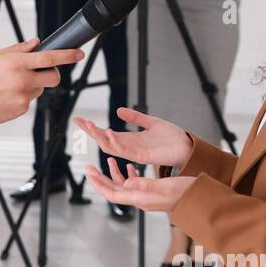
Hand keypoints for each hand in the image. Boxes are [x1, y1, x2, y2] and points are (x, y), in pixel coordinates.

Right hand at [0, 37, 83, 125]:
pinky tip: (6, 96)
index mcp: (18, 63)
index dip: (68, 55)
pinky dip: (22, 98)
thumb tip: (36, 43)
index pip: (50, 58)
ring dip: (32, 86)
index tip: (79, 53)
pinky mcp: (21, 110)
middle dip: (52, 74)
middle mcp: (23, 80)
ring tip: (11, 86)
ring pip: (40, 89)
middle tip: (41, 72)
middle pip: (54, 78)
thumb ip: (19, 49)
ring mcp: (23, 96)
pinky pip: (29, 101)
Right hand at [72, 107, 194, 167]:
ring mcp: (134, 152)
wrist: (186, 146)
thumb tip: (119, 110)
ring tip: (90, 126)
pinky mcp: (142, 156)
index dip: (91, 128)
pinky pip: (125, 150)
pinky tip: (109, 132)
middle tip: (80, 121)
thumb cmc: (171, 137)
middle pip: (103, 141)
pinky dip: (116, 142)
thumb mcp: (150, 122)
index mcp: (129, 139)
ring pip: (111, 147)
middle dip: (90, 131)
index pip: (105, 134)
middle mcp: (129, 147)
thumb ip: (135, 117)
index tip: (78, 119)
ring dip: (99, 136)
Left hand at [83, 160, 196, 213]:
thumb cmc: (186, 192)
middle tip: (89, 167)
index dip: (99, 184)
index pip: (113, 194)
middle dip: (100, 179)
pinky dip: (129, 174)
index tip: (89, 174)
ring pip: (124, 186)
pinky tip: (128, 166)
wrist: (200, 200)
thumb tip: (127, 182)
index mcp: (141, 199)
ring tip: (109, 160)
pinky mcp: (152, 193)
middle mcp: (141, 199)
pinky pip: (135, 185)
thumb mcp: (165, 186)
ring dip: (114, 174)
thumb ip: (145, 184)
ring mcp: (146, 197)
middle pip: (114, 190)